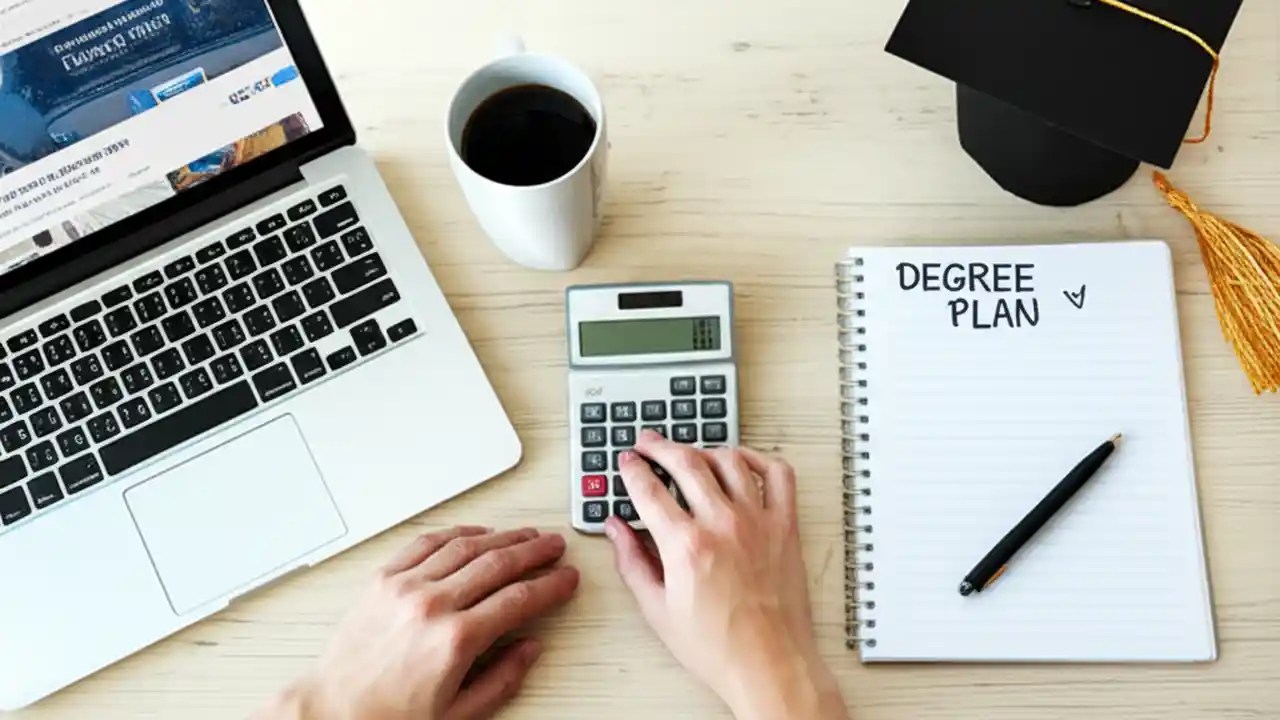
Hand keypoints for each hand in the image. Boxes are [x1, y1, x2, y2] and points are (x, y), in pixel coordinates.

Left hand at [256, 526, 579, 719]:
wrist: (331, 710)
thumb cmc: (386, 717)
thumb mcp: (457, 714)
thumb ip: (501, 679)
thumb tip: (529, 650)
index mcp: (455, 640)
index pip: (519, 599)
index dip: (551, 585)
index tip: (566, 579)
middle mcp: (431, 605)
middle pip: (498, 563)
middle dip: (534, 551)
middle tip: (554, 546)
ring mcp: (404, 587)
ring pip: (465, 546)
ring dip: (502, 536)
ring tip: (524, 534)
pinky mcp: (382, 580)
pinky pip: (426, 543)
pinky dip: (456, 533)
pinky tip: (474, 532)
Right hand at [606, 432, 847, 719]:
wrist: (769, 664)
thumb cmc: (719, 647)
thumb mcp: (657, 609)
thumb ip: (632, 562)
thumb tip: (616, 530)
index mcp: (686, 546)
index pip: (649, 488)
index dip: (632, 468)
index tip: (627, 461)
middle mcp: (722, 525)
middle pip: (685, 461)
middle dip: (659, 446)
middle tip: (648, 443)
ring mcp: (758, 521)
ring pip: (728, 460)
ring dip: (703, 449)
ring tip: (689, 452)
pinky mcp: (785, 526)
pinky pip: (776, 474)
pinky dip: (757, 457)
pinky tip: (740, 460)